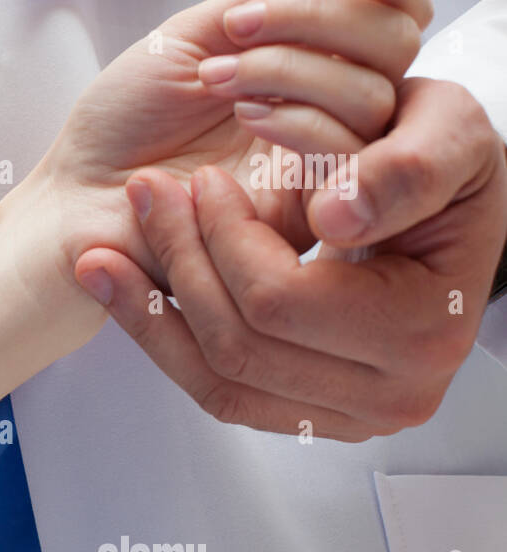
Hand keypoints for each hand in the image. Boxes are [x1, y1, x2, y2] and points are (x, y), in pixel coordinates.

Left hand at [0, 0, 429, 335]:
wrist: (79, 195)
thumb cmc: (122, 123)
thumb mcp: (194, 34)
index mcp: (303, 60)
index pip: (385, 8)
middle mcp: (322, 108)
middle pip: (393, 45)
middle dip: (321, 17)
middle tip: (238, 29)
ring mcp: (319, 160)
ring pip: (372, 98)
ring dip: (290, 70)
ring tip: (216, 80)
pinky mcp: (307, 211)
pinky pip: (348, 156)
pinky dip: (298, 120)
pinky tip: (244, 116)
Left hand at [72, 81, 506, 440]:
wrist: (442, 210)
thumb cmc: (442, 169)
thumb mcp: (449, 134)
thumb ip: (406, 167)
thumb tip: (338, 216)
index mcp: (424, 329)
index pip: (281, 299)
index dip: (225, 237)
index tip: (203, 180)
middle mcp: (390, 394)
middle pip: (239, 346)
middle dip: (179, 263)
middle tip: (150, 196)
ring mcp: (344, 416)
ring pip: (214, 380)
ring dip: (149, 311)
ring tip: (104, 252)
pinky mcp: (303, 416)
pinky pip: (213, 391)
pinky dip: (159, 340)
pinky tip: (120, 290)